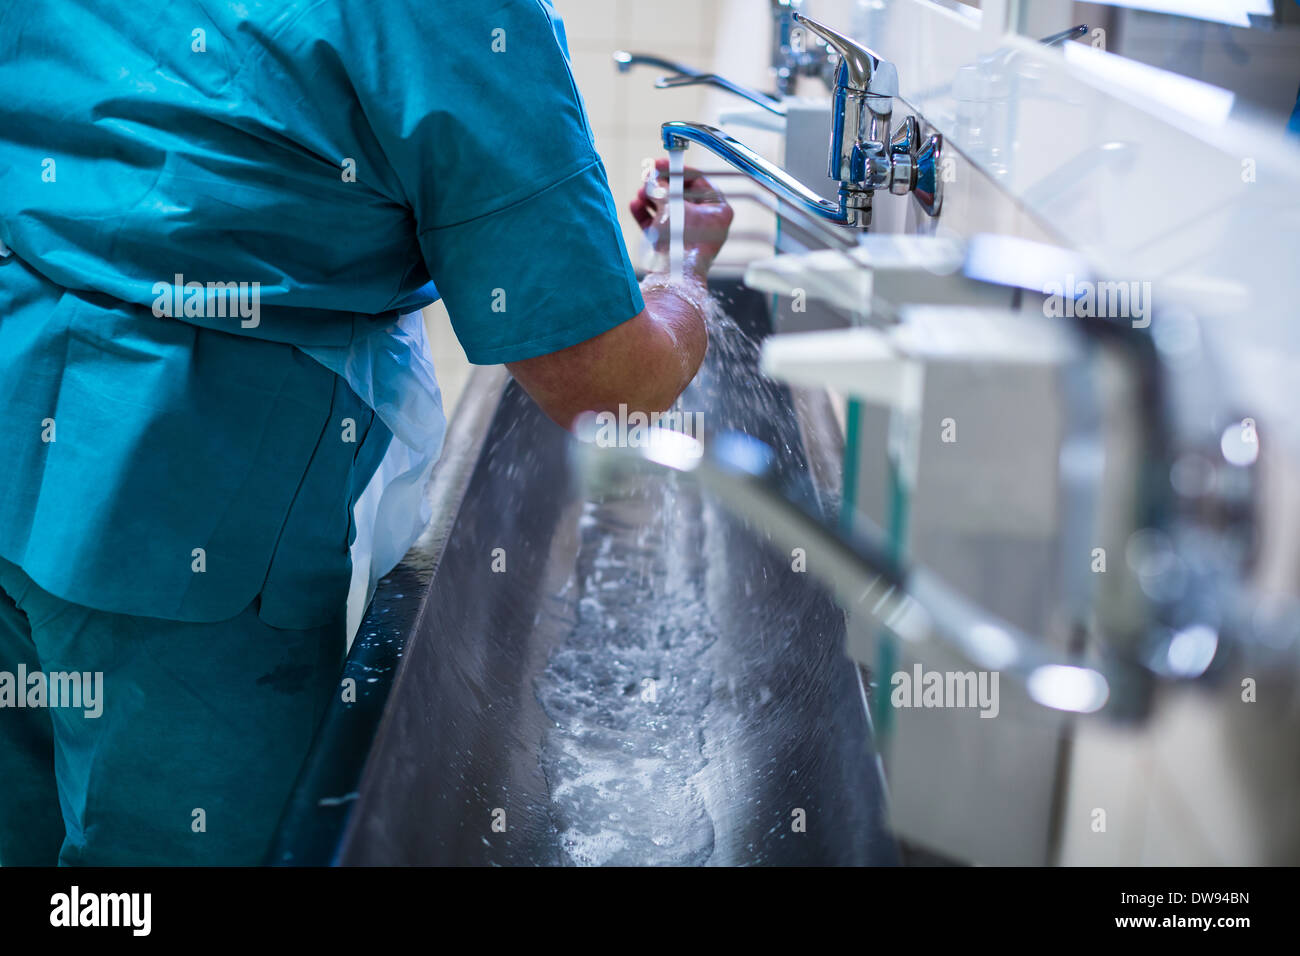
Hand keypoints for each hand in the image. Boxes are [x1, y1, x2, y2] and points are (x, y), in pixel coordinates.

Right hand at [630, 158, 732, 279]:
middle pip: (681, 195)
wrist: (673, 275)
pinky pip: (661, 225)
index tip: (658, 164)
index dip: (675, 170)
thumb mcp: (670, 204)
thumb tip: (652, 177)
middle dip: (660, 186)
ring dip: (651, 199)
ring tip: (639, 193)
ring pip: (669, 210)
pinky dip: (648, 215)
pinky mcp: (675, 246)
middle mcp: (708, 224)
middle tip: (646, 178)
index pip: (697, 181)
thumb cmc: (680, 240)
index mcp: (719, 211)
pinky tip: (635, 206)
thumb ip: (661, 186)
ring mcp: (691, 235)